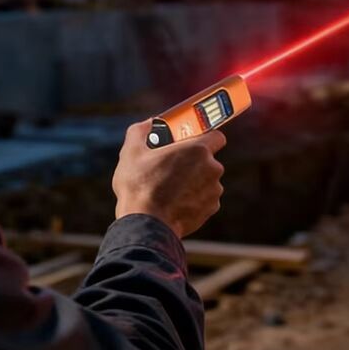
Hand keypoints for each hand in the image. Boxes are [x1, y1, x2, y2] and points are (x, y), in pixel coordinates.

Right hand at [112, 120, 225, 237]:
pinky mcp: (210, 209)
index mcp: (198, 150)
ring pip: (206, 179)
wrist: (146, 224)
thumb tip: (148, 124)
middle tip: (171, 166)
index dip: (204, 137)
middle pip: (208, 159)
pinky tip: (174, 202)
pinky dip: (193, 198)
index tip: (190, 142)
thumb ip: (141, 131)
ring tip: (170, 188)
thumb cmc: (140, 186)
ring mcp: (213, 191)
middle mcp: (212, 169)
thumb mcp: (132, 151)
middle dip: (193, 162)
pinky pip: (204, 198)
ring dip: (193, 181)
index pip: (216, 136)